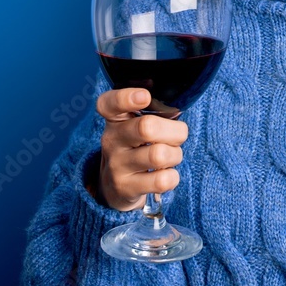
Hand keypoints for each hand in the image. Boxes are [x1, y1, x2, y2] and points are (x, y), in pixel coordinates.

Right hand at [95, 88, 187, 210]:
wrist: (116, 186)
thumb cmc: (135, 145)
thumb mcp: (135, 125)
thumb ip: (153, 112)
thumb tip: (176, 112)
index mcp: (115, 119)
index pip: (109, 103)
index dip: (126, 98)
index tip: (145, 96)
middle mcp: (111, 140)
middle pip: (147, 127)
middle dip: (174, 131)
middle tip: (177, 136)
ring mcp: (117, 165)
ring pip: (159, 155)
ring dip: (175, 155)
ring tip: (170, 156)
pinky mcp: (125, 188)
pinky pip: (161, 180)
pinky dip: (173, 177)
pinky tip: (165, 174)